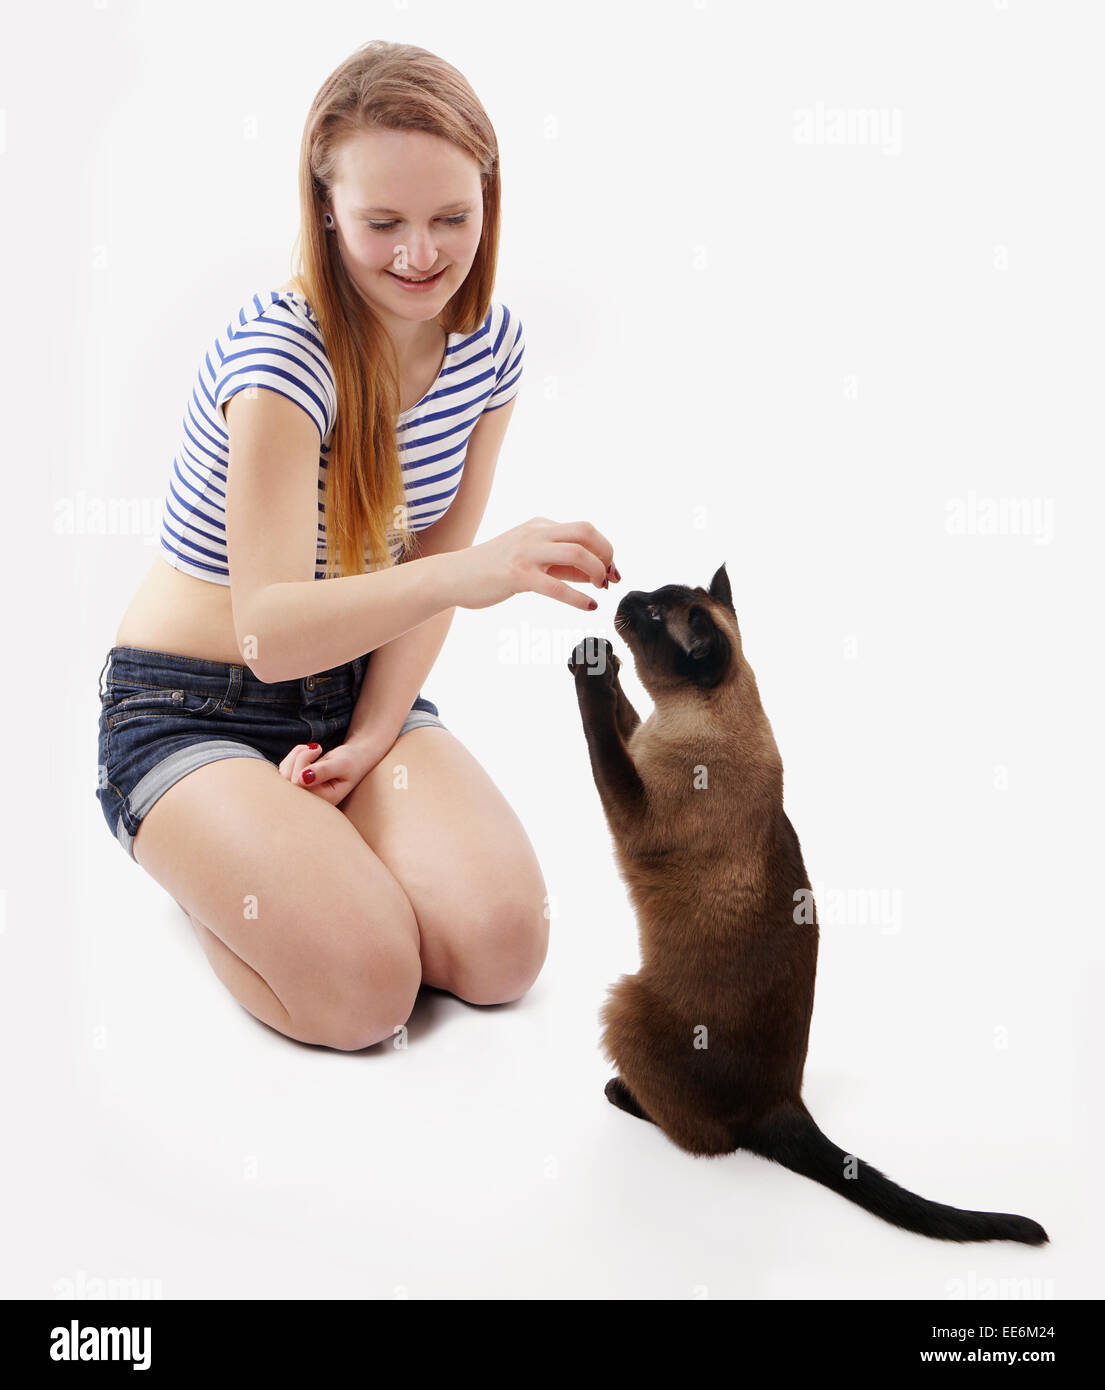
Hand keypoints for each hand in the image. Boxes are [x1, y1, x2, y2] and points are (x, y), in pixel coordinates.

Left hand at [277, 737, 385, 806]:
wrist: (355, 760)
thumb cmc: (352, 762)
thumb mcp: (342, 764)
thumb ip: (323, 771)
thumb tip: (301, 779)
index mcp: (324, 801)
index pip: (298, 784)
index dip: (302, 762)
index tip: (318, 748)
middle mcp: (311, 801)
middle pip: (287, 781)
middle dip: (297, 757)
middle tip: (316, 747)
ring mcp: (303, 794)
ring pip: (283, 775)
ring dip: (295, 756)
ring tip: (314, 748)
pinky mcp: (297, 785)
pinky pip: (283, 771)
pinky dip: (293, 756)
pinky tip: (307, 752)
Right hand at [450, 516, 619, 611]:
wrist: (453, 576)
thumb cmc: (492, 571)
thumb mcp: (529, 559)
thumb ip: (560, 564)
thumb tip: (595, 573)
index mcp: (540, 526)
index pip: (584, 529)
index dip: (605, 548)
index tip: (612, 571)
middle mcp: (535, 533)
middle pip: (585, 532)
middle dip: (606, 553)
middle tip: (609, 577)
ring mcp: (526, 552)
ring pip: (575, 553)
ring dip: (596, 571)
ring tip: (600, 588)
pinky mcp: (516, 575)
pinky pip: (556, 586)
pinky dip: (578, 597)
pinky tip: (589, 606)